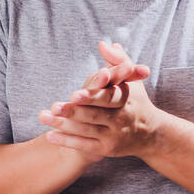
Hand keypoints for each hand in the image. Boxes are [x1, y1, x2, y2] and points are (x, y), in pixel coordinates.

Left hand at [39, 39, 157, 158]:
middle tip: (53, 107)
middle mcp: (120, 120)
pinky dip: (66, 141)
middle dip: (73, 112)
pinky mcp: (106, 149)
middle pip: (93, 115)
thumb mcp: (131, 79)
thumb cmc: (135, 101)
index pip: (107, 98)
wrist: (150, 134)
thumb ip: (118, 60)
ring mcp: (113, 136)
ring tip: (43, 116)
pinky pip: (83, 145)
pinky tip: (49, 135)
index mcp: (125, 101)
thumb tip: (104, 44)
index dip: (91, 96)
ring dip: (62, 125)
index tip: (74, 94)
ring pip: (85, 130)